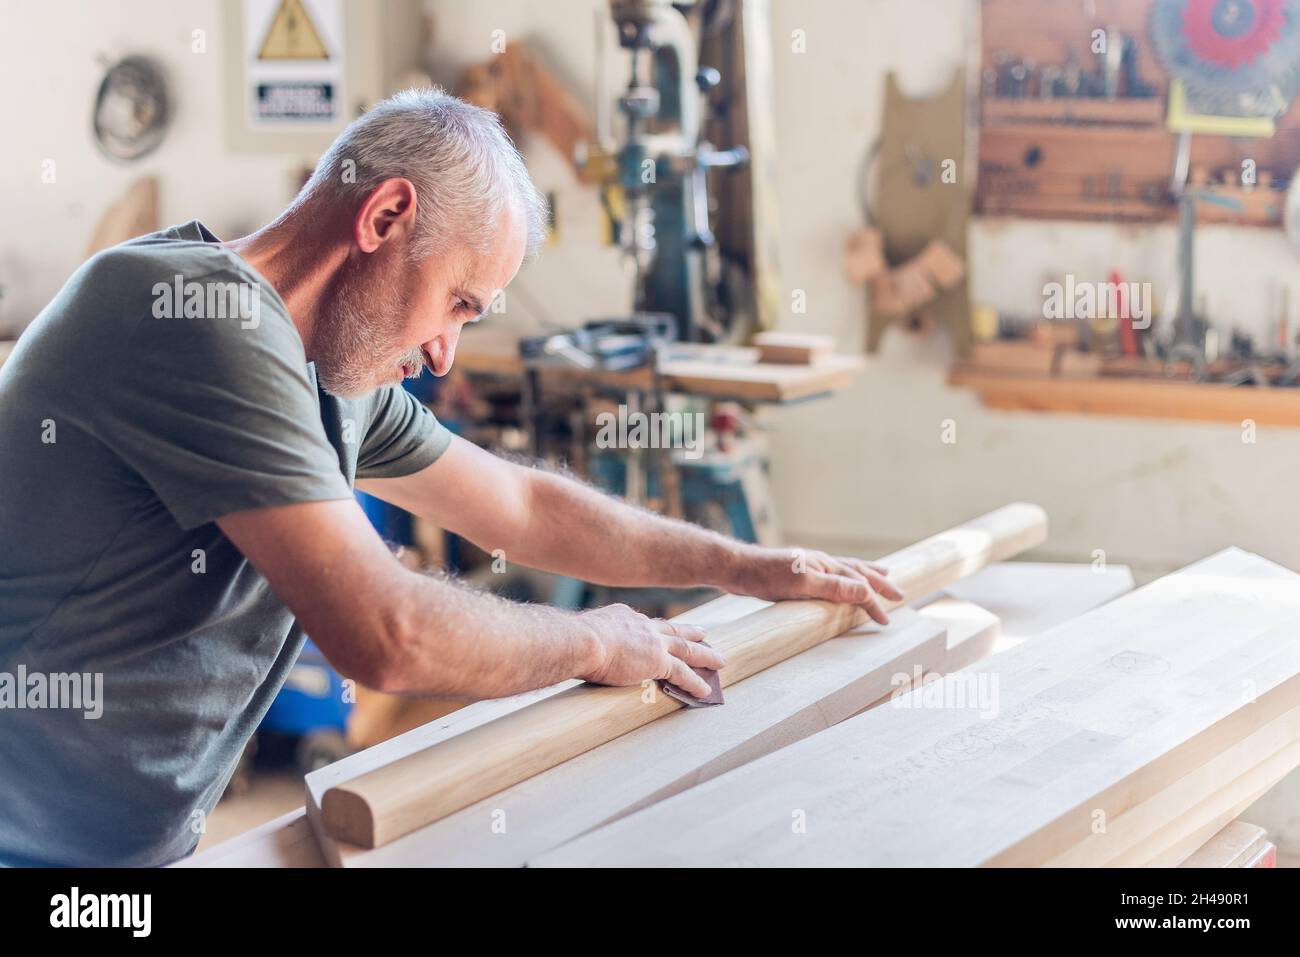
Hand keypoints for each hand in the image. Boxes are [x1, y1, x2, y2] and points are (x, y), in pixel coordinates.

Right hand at [577, 604, 725, 698]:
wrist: (582, 640)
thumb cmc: (573, 640)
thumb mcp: (581, 633)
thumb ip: (585, 640)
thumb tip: (571, 648)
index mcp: (622, 617)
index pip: (645, 623)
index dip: (657, 628)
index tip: (664, 629)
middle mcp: (642, 626)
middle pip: (673, 630)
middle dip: (690, 633)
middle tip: (704, 633)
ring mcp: (653, 643)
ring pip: (687, 649)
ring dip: (705, 655)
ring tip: (719, 660)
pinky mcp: (658, 662)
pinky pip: (683, 673)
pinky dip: (695, 681)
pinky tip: (706, 690)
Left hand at [729, 547, 904, 624]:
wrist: (736, 568)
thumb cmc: (766, 576)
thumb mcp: (802, 584)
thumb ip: (834, 587)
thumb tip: (865, 590)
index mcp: (825, 565)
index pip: (857, 586)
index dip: (873, 603)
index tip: (886, 621)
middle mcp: (821, 562)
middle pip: (857, 572)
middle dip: (879, 583)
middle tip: (898, 593)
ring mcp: (810, 567)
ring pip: (845, 570)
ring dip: (865, 575)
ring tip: (880, 575)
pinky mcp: (798, 574)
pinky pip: (831, 576)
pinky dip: (843, 580)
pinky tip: (839, 583)